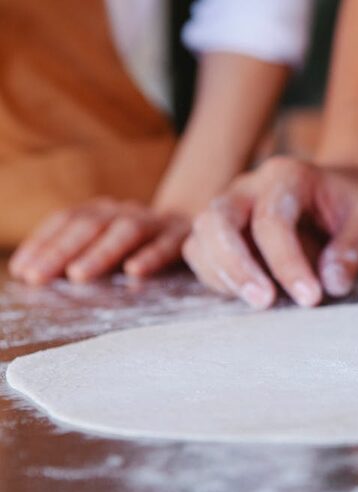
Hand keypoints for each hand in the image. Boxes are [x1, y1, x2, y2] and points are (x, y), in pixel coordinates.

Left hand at [9, 200, 190, 283]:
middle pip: (90, 225)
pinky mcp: (184, 237)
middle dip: (61, 251)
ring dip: (100, 253)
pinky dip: (151, 256)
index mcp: (104, 211)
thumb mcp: (110, 245)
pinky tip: (136, 271)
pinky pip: (167, 246)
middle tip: (38, 277)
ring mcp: (156, 223)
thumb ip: (80, 254)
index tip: (22, 270)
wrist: (199, 227)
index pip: (68, 220)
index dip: (43, 242)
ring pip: (126, 231)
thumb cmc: (144, 246)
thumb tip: (30, 274)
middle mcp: (126, 212)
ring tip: (78, 276)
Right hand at [182, 157, 357, 308]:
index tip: (311, 297)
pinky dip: (219, 281)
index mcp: (286, 176)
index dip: (287, 263)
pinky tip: (251, 297)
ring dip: (223, 277)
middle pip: (216, 221)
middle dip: (236, 267)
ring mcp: (229, 208)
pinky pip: (201, 257)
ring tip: (261, 304)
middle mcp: (248, 187)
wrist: (339, 189)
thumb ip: (355, 247)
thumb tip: (332, 284)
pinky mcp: (221, 233)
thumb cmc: (354, 203)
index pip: (272, 219)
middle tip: (266, 303)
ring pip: (200, 240)